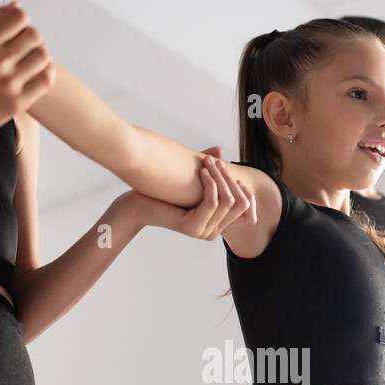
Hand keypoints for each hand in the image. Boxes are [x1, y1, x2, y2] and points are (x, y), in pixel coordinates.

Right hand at [0, 3, 54, 141]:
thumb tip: (19, 5)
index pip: (18, 18)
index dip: (22, 21)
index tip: (18, 29)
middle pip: (34, 36)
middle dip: (34, 38)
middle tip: (30, 44)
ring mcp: (7, 84)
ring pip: (43, 58)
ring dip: (42, 55)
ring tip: (35, 58)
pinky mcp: (17, 103)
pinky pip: (45, 81)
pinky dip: (47, 72)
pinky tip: (40, 72)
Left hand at [120, 147, 255, 238]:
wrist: (138, 204)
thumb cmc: (162, 192)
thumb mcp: (192, 181)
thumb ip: (207, 169)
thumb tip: (221, 151)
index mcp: (216, 225)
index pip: (245, 213)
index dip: (246, 194)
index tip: (235, 174)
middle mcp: (213, 232)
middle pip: (240, 204)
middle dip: (231, 180)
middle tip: (218, 162)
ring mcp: (204, 232)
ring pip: (227, 202)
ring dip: (220, 178)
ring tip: (209, 163)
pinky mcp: (193, 228)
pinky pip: (212, 203)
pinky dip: (210, 184)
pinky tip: (202, 172)